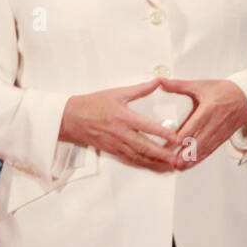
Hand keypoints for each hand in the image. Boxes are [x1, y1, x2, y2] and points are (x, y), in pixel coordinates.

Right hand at [58, 78, 181, 171]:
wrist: (70, 118)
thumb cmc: (94, 103)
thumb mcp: (118, 92)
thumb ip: (141, 89)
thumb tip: (159, 81)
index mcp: (123, 117)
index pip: (147, 126)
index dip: (163, 132)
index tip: (176, 137)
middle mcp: (120, 133)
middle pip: (144, 146)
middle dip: (161, 154)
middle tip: (175, 158)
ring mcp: (115, 144)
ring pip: (137, 156)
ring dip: (154, 162)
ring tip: (168, 165)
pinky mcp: (111, 150)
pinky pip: (128, 159)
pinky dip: (141, 164)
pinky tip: (151, 166)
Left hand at [158, 78, 246, 168]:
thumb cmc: (224, 90)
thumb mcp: (202, 85)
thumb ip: (180, 85)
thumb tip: (161, 82)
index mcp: (210, 108)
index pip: (195, 125)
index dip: (184, 135)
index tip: (172, 142)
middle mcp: (216, 122)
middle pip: (200, 141)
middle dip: (186, 153)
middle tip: (173, 161)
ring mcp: (220, 131)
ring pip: (205, 148)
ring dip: (192, 158)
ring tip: (179, 166)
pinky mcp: (223, 137)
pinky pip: (211, 150)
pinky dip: (200, 158)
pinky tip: (191, 164)